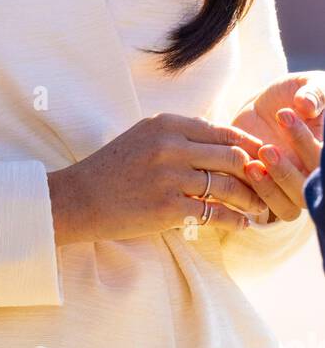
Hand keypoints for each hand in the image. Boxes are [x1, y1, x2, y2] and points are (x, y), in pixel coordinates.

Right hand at [47, 114, 269, 245]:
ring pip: (228, 186)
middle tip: (265, 184)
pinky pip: (214, 213)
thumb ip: (179, 135)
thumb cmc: (114, 167)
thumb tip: (222, 142)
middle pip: (231, 155)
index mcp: (165, 123)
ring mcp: (170, 177)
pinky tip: (241, 224)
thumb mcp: (144, 136)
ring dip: (249, 199)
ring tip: (257, 208)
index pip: (221, 130)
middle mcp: (170, 145)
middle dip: (255, 172)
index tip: (261, 157)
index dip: (248, 144)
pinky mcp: (168, 207)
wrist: (81, 197)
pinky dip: (233, 220)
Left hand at [232, 73, 324, 221]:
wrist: (267, 104)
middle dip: (287, 171)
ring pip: (291, 207)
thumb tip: (307, 104)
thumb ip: (315, 93)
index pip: (323, 162)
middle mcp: (314, 175)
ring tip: (252, 163)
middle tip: (266, 148)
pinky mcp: (269, 189)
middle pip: (310, 190)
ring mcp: (293, 186)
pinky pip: (268, 206)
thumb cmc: (297, 94)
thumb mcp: (310, 85)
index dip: (307, 145)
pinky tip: (246, 167)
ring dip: (272, 189)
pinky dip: (258, 192)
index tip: (285, 114)